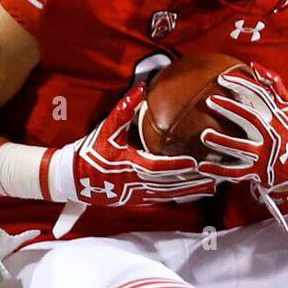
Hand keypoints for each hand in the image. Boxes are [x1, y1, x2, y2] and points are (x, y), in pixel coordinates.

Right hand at [46, 81, 217, 207]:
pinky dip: (180, 196)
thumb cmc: (92, 151)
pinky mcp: (137, 200)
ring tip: (211, 186)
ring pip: (168, 194)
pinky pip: (163, 199)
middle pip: (168, 184)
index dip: (175, 166)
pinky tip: (197, 193)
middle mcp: (135, 183)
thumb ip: (124, 109)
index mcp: (128, 164)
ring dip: (189, 191)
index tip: (195, 163)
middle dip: (190, 181)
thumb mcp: (107, 129)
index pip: (156, 167)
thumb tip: (141, 87)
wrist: (74, 178)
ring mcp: (137, 194)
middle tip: (213, 176)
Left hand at [199, 64, 287, 189]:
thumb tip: (253, 66)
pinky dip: (218, 171)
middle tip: (209, 100)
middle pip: (250, 120)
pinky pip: (234, 173)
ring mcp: (263, 155)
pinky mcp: (254, 172)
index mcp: (277, 117)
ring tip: (204, 135)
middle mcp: (271, 134)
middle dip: (231, 110)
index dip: (242, 86)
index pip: (260, 97)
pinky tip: (201, 166)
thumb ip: (274, 86)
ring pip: (241, 148)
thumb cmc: (285, 131)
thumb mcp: (287, 109)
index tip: (222, 78)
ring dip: (223, 142)